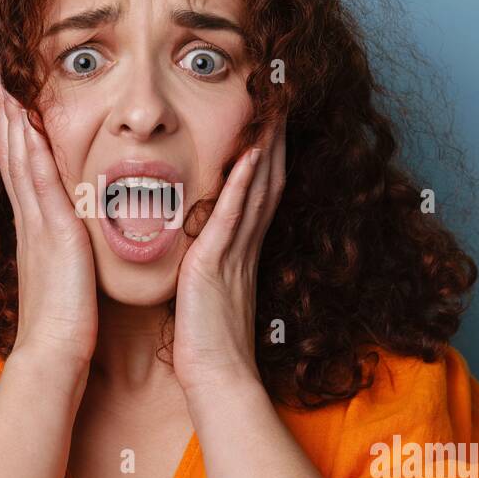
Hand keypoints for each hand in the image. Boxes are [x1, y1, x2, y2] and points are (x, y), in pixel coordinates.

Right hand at [0, 64, 97, 371]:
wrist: (53, 356)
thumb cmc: (64, 327)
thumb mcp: (66, 280)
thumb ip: (67, 257)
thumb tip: (72, 247)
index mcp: (36, 232)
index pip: (21, 172)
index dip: (13, 136)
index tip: (10, 104)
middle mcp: (30, 222)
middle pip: (11, 155)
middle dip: (5, 115)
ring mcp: (37, 225)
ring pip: (18, 160)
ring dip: (11, 119)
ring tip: (4, 83)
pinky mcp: (51, 233)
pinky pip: (37, 181)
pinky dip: (28, 149)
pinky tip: (25, 121)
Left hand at [172, 120, 286, 400]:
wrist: (216, 377)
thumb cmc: (207, 344)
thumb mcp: (208, 294)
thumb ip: (208, 268)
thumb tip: (197, 252)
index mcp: (241, 253)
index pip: (259, 194)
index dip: (267, 157)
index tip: (271, 124)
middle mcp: (245, 246)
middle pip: (268, 181)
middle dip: (275, 139)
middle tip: (282, 99)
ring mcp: (234, 253)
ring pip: (257, 189)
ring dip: (267, 147)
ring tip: (274, 109)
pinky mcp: (217, 262)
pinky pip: (234, 215)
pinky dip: (245, 183)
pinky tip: (251, 154)